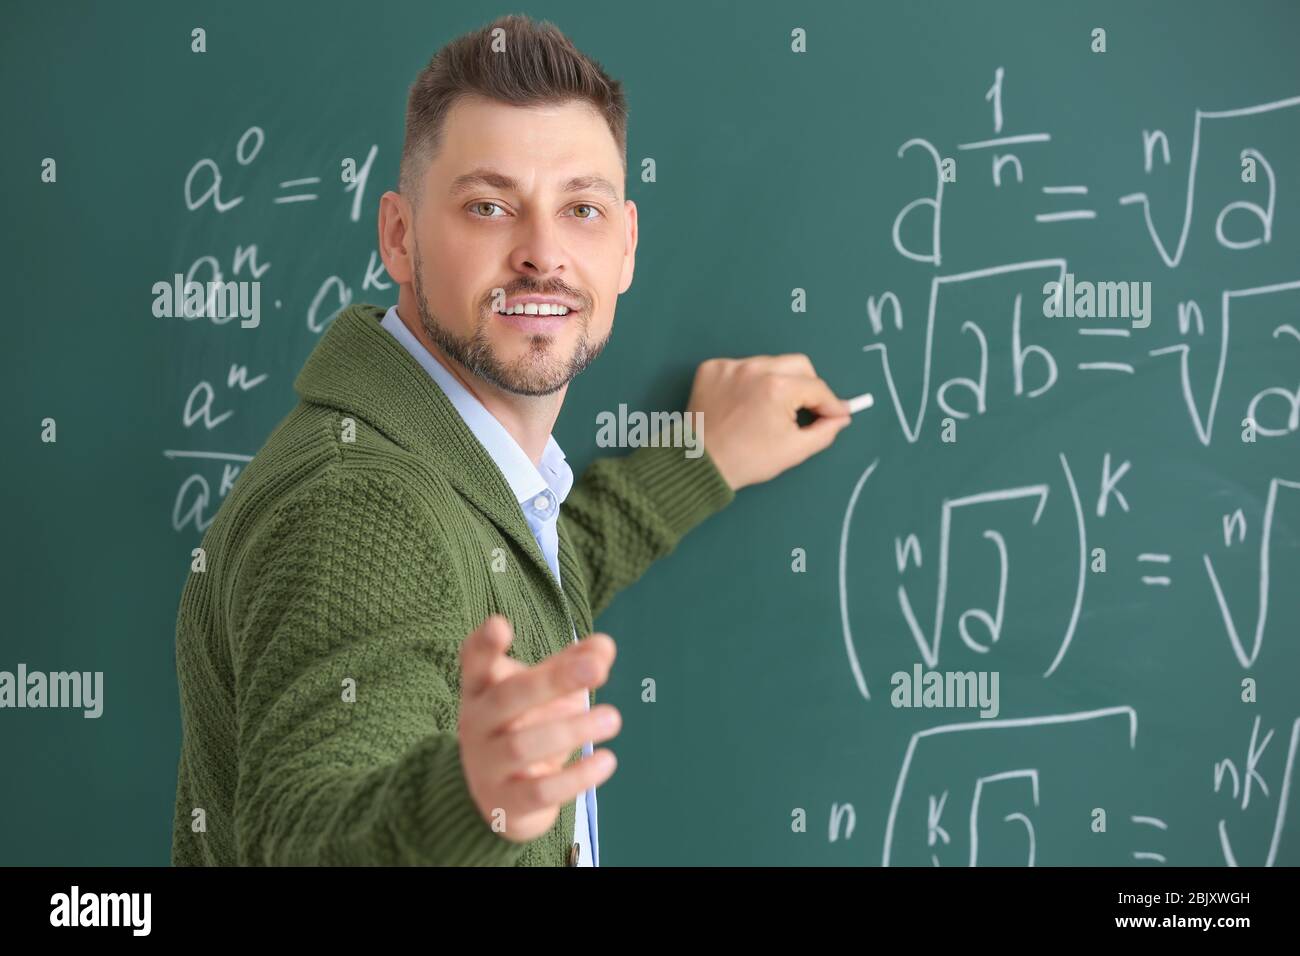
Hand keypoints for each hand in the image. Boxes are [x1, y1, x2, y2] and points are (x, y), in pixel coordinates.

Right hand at [458, 614, 620, 842]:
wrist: (499, 799)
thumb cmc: (526, 726)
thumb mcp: (546, 692)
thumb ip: (574, 663)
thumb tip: (605, 646)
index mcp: (483, 689)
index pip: (475, 662)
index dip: (484, 645)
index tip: (500, 625)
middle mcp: (477, 724)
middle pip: (507, 698)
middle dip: (552, 681)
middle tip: (597, 669)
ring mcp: (487, 765)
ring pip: (523, 745)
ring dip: (573, 730)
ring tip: (613, 718)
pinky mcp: (507, 804)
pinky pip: (540, 792)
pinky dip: (577, 777)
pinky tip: (607, 760)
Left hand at [686, 354, 851, 490]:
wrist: (698, 463)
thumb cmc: (746, 460)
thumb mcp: (794, 450)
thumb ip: (824, 431)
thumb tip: (841, 416)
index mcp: (778, 387)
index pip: (817, 387)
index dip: (830, 404)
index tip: (836, 414)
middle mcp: (755, 368)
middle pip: (798, 365)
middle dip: (808, 386)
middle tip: (806, 409)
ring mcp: (731, 366)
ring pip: (770, 364)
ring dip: (777, 382)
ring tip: (768, 409)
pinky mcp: (712, 368)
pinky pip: (742, 367)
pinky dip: (749, 382)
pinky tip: (744, 403)